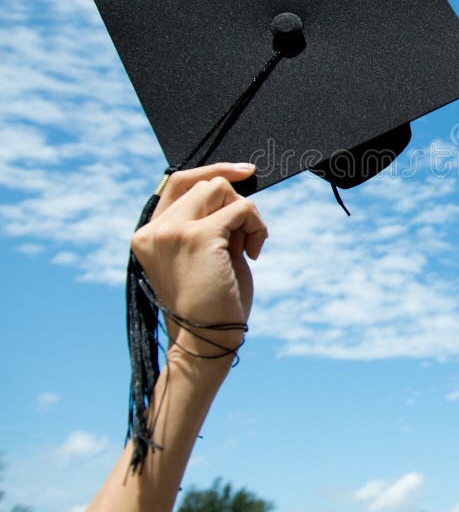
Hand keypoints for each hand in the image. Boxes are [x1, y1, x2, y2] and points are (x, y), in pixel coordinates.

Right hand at [131, 163, 266, 357]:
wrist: (207, 340)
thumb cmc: (211, 303)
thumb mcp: (202, 254)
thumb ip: (207, 221)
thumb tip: (234, 185)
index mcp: (148, 234)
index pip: (178, 182)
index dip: (212, 171)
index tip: (244, 172)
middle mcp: (154, 230)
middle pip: (205, 184)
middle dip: (234, 205)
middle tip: (241, 241)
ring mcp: (172, 231)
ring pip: (222, 189)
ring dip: (245, 216)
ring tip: (244, 249)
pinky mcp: (198, 236)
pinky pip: (242, 207)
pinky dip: (257, 226)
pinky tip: (252, 254)